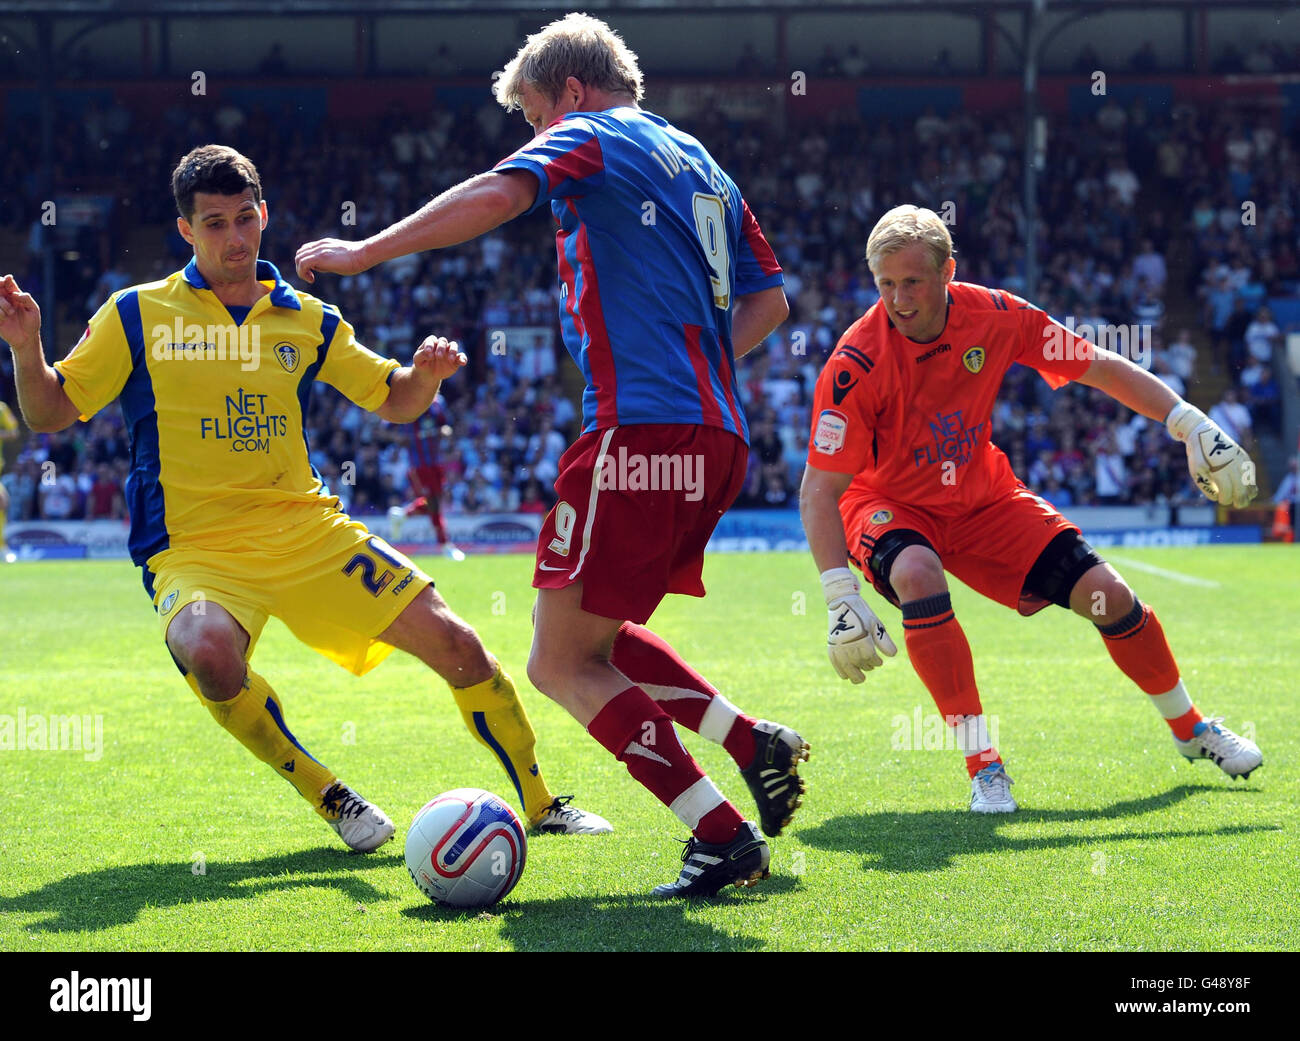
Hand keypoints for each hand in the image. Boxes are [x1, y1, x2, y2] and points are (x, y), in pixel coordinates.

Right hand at [0, 274, 40, 353]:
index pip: (5, 282)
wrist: (27, 338)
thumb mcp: (33, 309)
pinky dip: (0, 313)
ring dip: (2, 304)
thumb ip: (26, 299)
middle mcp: (4, 299)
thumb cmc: (32, 322)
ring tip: (11, 313)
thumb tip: (15, 293)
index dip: (4, 280)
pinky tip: (5, 318)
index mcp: (13, 294)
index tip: (6, 280)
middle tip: (4, 290)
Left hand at [294, 238, 369, 282]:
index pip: (306, 249)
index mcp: (324, 244)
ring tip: (310, 278)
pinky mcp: (320, 257)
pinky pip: (303, 263)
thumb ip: (328, 260)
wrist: (362, 254)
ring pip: (299, 258)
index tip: (313, 272)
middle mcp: (319, 245)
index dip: (305, 262)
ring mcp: (319, 250)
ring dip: (301, 271)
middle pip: (300, 253)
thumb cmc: (356, 259)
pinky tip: (311, 279)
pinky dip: (303, 273)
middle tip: (310, 277)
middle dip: (301, 267)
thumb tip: (320, 267)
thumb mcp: (339, 258)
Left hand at [412, 336, 466, 381]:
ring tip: (450, 359)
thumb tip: (430, 354)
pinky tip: (462, 363)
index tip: (428, 352)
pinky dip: (463, 358)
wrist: (428, 375)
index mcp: (431, 343)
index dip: (430, 345)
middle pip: (443, 341)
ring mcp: (449, 352)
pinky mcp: (455, 360)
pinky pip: (461, 356)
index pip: (432, 339)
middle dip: (441, 347)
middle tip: (438, 356)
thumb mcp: (417, 360)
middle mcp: (441, 345)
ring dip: (453, 350)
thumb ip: (422, 355)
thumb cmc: (422, 364)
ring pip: (453, 345)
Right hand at [821, 566, 897, 682]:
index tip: (879, 661)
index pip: (870, 657)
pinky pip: (836, 664)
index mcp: (862, 638)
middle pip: (860, 664)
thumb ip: (884, 641)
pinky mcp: (831, 647)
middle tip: (872, 665)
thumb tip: (892, 655)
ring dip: (855, 675)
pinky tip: (847, 675)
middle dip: (867, 667)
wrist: (842, 603)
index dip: (876, 661)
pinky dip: (842, 671)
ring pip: (847, 669)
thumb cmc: (862, 613)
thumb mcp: (876, 624)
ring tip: (861, 678)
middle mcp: (849, 644)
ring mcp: (838, 647)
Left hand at [1165, 402, 1256, 507]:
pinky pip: (1251, 472)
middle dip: (1240, 500)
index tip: (1221, 501)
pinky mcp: (1244, 456)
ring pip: (1249, 480)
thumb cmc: (1198, 455)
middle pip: (1241, 488)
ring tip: (1243, 500)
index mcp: (1218, 468)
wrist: (1203, 433)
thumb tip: (1215, 498)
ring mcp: (1240, 459)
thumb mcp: (1195, 471)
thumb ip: (1205, 486)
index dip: (1225, 499)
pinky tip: (1249, 490)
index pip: (1227, 490)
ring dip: (1248, 493)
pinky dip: (1251, 482)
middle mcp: (1232, 464)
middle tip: (1238, 505)